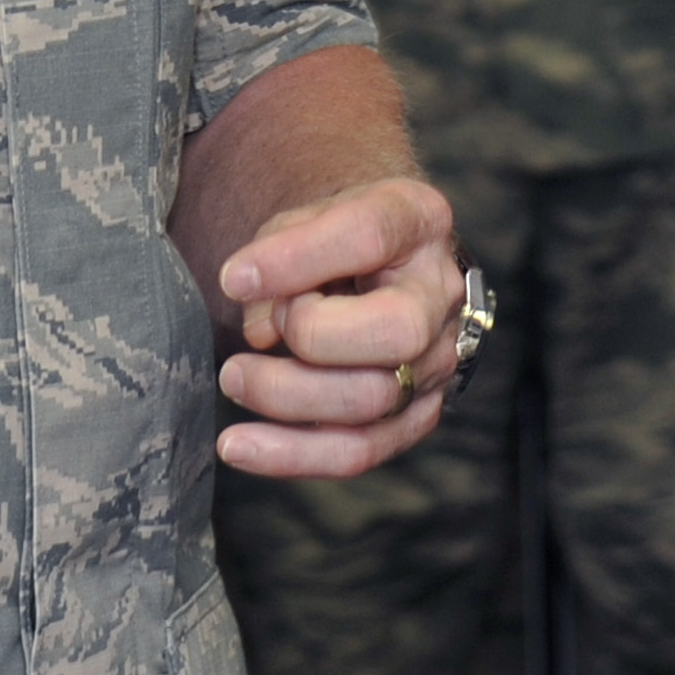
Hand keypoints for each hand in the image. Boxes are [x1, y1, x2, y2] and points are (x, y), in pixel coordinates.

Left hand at [214, 176, 464, 479]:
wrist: (371, 266)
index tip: (233, 278)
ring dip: (287, 396)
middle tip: (258, 329)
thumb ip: (280, 258)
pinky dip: (293, 455)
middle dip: (311, 336)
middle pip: (397, 332)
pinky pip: (360, 450)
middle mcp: (440, 294)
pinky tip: (239, 446)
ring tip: (234, 377)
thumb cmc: (330, 240)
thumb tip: (262, 331)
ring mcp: (436, 360)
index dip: (296, 260)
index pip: (369, 236)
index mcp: (417, 220)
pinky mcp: (415, 414)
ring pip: (374, 400)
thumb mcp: (303, 219)